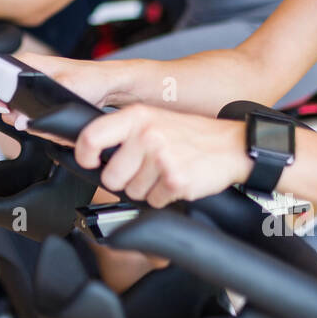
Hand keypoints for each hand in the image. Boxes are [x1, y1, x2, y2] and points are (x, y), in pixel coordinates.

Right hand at [0, 53, 135, 132]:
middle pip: (1, 99)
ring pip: (14, 112)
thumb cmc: (91, 78)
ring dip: (26, 121)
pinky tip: (51, 122)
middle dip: (11, 113)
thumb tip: (21, 117)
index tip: (1, 106)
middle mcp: (26, 76)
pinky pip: (28, 117)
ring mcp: (32, 91)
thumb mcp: (68, 86)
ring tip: (43, 119)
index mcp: (26, 64)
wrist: (108, 87)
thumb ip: (42, 102)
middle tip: (26, 117)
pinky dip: (37, 124)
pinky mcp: (40, 103)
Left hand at [74, 105, 247, 207]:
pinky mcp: (176, 180)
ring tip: (165, 171)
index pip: (91, 137)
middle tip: (146, 169)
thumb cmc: (189, 134)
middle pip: (111, 177)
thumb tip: (93, 155)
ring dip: (147, 189)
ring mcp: (162, 157)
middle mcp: (147, 134)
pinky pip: (154, 201)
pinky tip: (178, 179)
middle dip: (125, 181)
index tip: (92, 162)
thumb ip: (123, 133)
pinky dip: (165, 197)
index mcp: (136, 116)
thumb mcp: (153, 119)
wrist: (231, 144)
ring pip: (132, 192)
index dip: (85, 155)